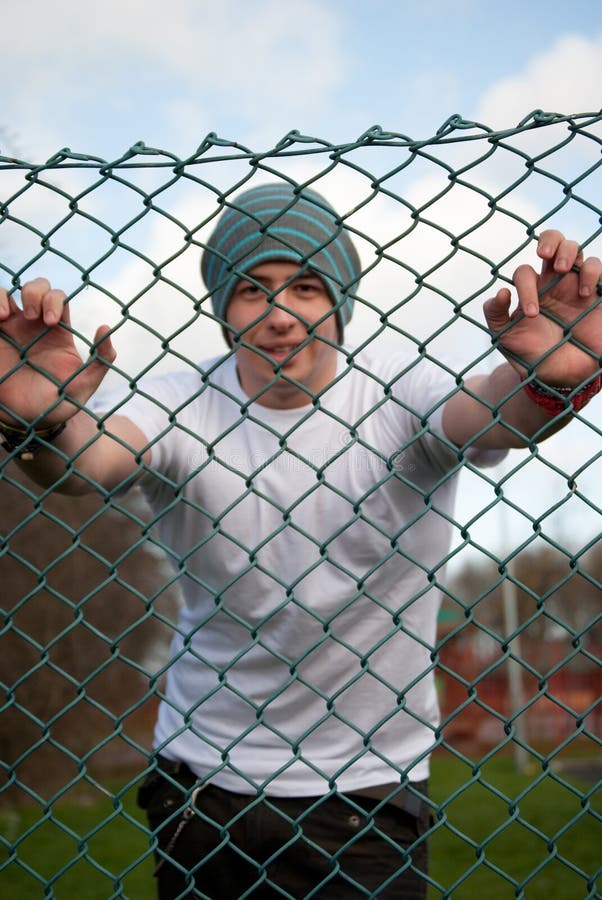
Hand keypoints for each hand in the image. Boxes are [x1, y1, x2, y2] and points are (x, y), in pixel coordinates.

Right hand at [0, 278, 114, 426]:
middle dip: (36, 292)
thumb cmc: (57, 404)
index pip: (58, 298)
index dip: (55, 301)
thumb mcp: (84, 386)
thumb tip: (106, 327)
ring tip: (6, 315)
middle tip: (36, 318)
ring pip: (8, 292)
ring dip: (6, 295)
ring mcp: (10, 330)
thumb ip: (101, 360)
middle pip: (36, 287)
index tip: (51, 322)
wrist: (27, 422)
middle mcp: (33, 326)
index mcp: (58, 333)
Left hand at [483, 230, 601, 386]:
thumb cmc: (533, 357)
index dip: (525, 286)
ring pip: (575, 249)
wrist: (563, 378)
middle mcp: (553, 283)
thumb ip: (495, 315)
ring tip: (562, 269)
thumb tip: (501, 291)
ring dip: (568, 251)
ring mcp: (576, 285)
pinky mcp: (596, 293)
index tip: (531, 315)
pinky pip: (595, 267)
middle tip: (544, 255)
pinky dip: (590, 271)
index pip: (524, 272)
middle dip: (550, 240)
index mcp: (530, 292)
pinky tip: (584, 291)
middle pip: (552, 241)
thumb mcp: (506, 338)